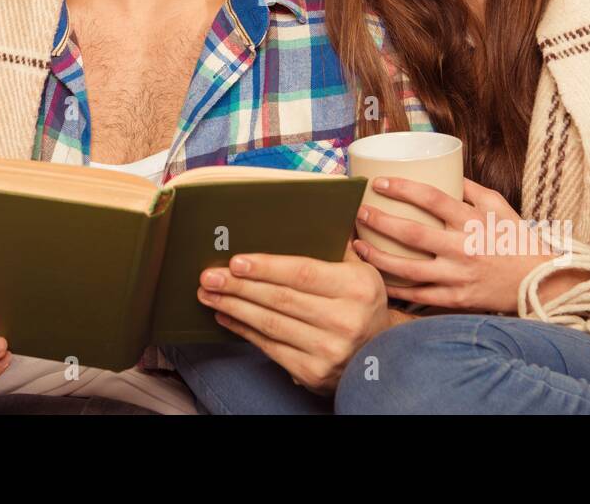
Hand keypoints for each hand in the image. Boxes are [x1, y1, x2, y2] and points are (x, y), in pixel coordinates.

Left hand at [196, 242, 390, 394]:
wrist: (381, 356)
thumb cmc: (362, 304)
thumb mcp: (361, 272)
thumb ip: (333, 247)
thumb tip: (297, 216)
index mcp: (357, 287)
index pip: (302, 273)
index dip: (266, 267)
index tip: (236, 261)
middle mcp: (345, 319)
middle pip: (280, 298)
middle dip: (239, 286)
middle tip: (209, 276)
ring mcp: (329, 349)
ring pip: (270, 323)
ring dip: (234, 308)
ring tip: (209, 294)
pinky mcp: (313, 372)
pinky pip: (270, 347)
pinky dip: (244, 331)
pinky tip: (226, 317)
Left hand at [353, 177, 577, 314]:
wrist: (539, 282)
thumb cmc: (517, 240)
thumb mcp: (499, 206)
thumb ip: (471, 189)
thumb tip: (445, 170)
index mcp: (472, 221)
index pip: (432, 199)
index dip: (403, 188)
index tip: (379, 183)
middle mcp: (463, 248)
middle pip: (413, 234)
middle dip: (380, 222)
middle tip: (359, 213)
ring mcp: (458, 276)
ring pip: (410, 269)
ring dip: (379, 258)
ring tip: (358, 247)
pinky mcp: (457, 298)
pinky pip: (420, 295)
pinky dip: (397, 290)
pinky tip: (378, 281)